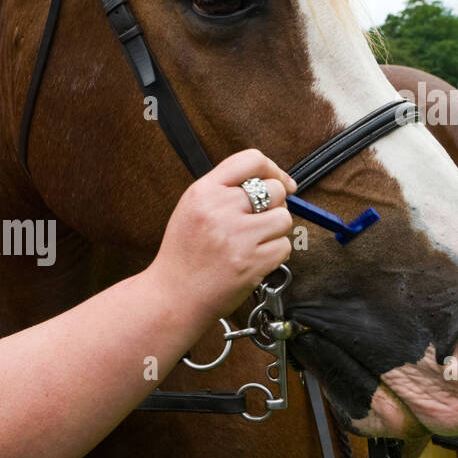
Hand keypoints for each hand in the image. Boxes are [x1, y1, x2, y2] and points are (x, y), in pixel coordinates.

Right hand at [147, 149, 296, 322]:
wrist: (174, 296)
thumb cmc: (185, 255)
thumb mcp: (192, 210)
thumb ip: (225, 190)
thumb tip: (273, 181)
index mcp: (203, 192)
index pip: (251, 160)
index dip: (273, 169)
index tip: (281, 182)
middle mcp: (220, 209)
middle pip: (274, 189)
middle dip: (274, 205)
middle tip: (258, 222)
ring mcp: (237, 236)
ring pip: (284, 218)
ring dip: (275, 231)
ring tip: (252, 243)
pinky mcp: (252, 261)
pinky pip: (284, 246)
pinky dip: (274, 254)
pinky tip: (253, 260)